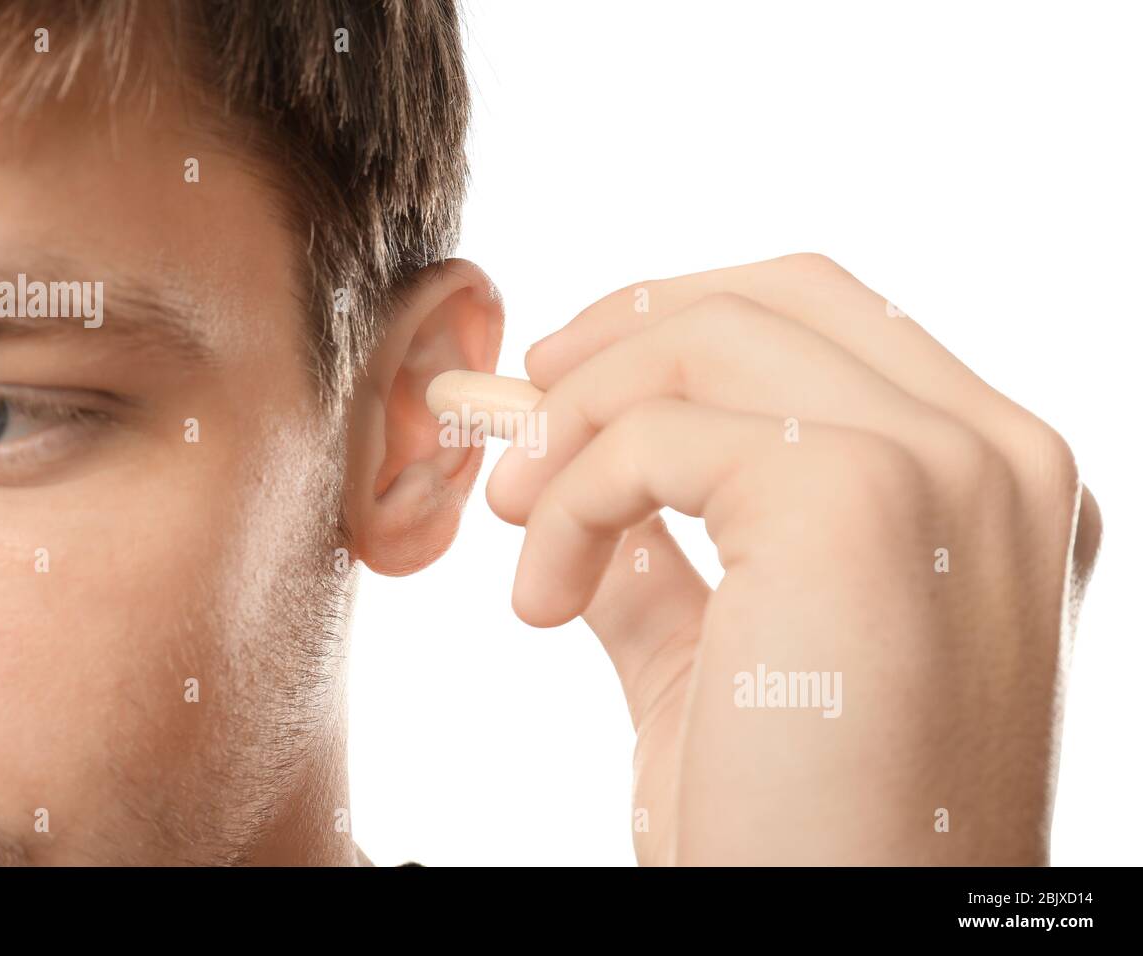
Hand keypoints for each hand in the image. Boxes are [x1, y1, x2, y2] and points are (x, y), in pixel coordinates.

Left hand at [486, 254, 1101, 864]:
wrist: (839, 943)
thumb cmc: (795, 828)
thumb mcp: (726, 658)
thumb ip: (668, 557)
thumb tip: (577, 477)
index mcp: (990, 487)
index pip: (830, 321)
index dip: (683, 324)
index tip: (571, 383)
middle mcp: (997, 456)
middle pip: (773, 295)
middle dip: (620, 340)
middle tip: (523, 424)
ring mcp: (946, 466)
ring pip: (708, 339)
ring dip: (579, 423)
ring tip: (518, 526)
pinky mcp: (861, 495)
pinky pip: (658, 433)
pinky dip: (573, 497)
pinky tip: (544, 599)